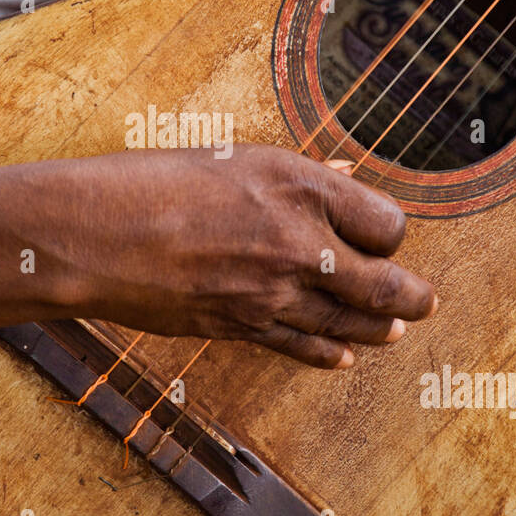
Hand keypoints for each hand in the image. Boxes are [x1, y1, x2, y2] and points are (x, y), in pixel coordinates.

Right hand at [60, 144, 436, 367]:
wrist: (90, 234)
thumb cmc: (149, 182)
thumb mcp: (231, 157)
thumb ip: (297, 176)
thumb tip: (344, 174)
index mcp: (298, 186)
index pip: (385, 223)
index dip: (390, 234)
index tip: (382, 235)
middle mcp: (296, 241)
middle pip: (384, 283)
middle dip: (411, 296)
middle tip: (425, 301)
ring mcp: (270, 291)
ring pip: (348, 322)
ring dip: (378, 329)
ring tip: (395, 330)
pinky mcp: (239, 326)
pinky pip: (299, 346)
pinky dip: (326, 354)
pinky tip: (341, 357)